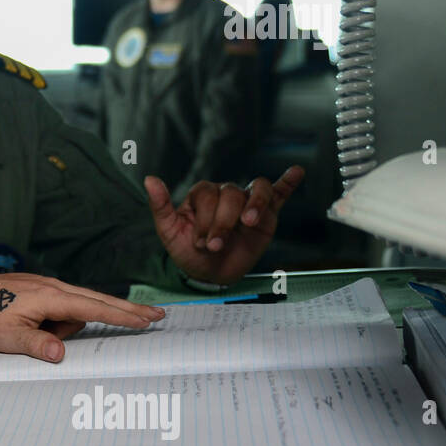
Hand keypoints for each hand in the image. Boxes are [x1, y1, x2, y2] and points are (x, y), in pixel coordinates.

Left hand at [0, 272, 163, 362]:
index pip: (94, 308)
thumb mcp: (7, 338)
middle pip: (97, 300)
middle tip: (157, 316)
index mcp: (50, 297)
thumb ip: (36, 345)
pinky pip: (59, 308)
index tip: (148, 319)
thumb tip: (61, 354)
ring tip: (29, 337)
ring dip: (67, 328)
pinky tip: (38, 332)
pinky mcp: (37, 290)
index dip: (123, 315)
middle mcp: (52, 287)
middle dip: (125, 310)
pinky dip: (61, 321)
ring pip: (73, 308)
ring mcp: (45, 287)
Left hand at [146, 165, 304, 284]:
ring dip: (254, 204)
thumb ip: (160, 206)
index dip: (205, 219)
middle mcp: (225, 194)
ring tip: (250, 222)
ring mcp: (247, 202)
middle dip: (223, 223)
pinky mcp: (267, 214)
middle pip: (230, 194)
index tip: (203, 244)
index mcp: (202, 195)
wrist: (209, 274)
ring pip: (255, 190)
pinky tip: (296, 172)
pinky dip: (288, 183)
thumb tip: (149, 179)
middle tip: (216, 246)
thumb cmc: (190, 251)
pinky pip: (279, 194)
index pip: (208, 195)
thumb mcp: (170, 232)